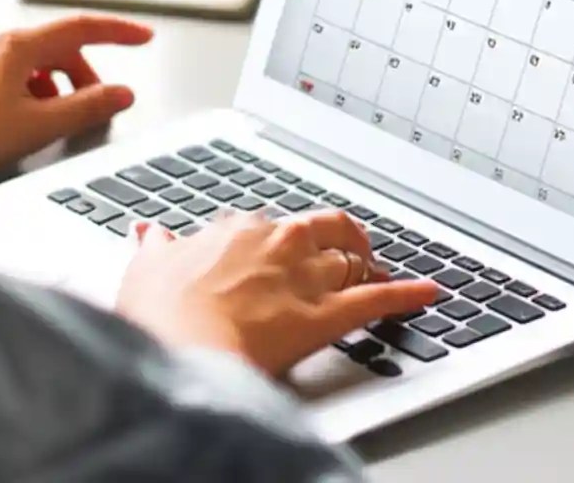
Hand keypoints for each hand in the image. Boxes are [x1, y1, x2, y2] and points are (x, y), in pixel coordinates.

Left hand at [0, 15, 152, 197]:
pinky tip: (17, 122)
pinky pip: (6, 72)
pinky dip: (27, 91)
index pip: (82, 27)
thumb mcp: (38, 126)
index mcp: (16, 44)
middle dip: (84, 76)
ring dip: (54, 88)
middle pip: (58, 48)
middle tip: (96, 108)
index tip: (144, 37)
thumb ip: (88, 108)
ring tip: (51, 123)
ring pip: (31, 62)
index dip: (119, 32)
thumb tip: (122, 94)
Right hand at [116, 211, 439, 376]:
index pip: (272, 226)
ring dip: (366, 268)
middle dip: (340, 238)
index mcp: (238, 231)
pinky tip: (429, 292)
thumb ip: (154, 249)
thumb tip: (149, 235)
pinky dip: (408, 294)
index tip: (282, 253)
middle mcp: (280, 243)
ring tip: (378, 274)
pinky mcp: (331, 313)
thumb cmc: (161, 314)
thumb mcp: (145, 271)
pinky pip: (379, 298)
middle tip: (347, 251)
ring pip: (351, 261)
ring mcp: (308, 276)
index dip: (282, 242)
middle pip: (323, 230)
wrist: (181, 347)